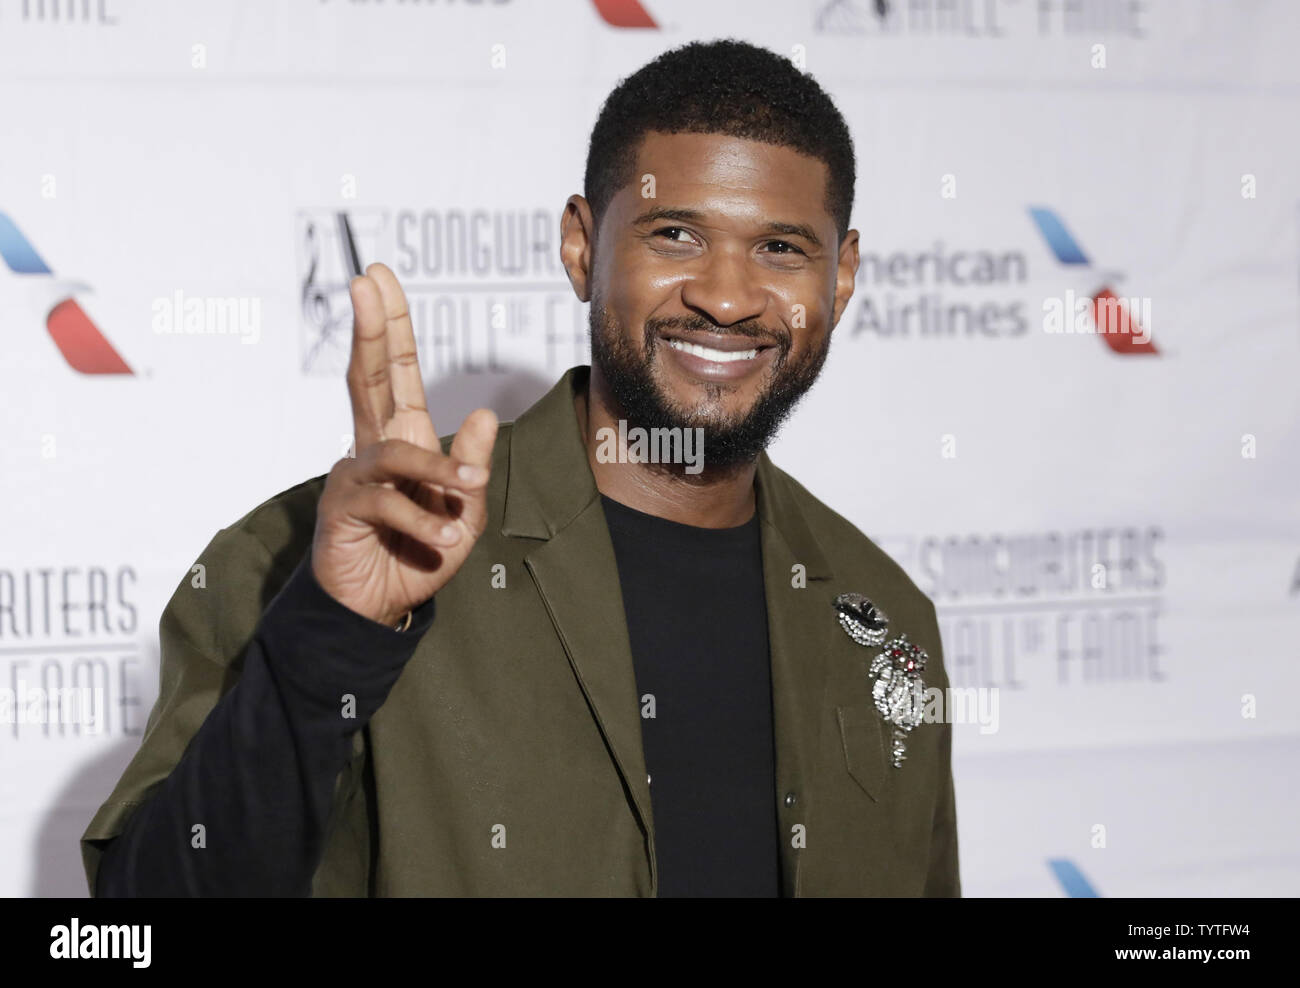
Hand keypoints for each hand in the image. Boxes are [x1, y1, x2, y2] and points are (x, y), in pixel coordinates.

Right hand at [311, 263, 497, 627]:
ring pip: (395, 453)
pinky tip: (443, 540)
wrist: (380, 608)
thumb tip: (486, 415)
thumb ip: (473, 467)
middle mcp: (373, 447)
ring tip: (470, 496)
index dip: (389, 325)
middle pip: (368, 377)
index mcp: (404, 438)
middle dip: (370, 329)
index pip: (395, 371)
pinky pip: (386, 502)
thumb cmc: (422, 553)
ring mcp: (353, 475)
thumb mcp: (465, 512)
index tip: (377, 277)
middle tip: (363, 282)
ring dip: (438, 473)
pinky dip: (421, 520)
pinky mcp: (341, 509)